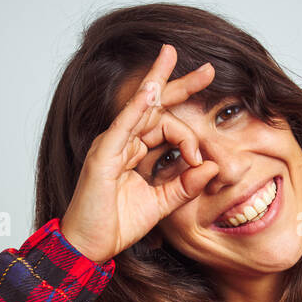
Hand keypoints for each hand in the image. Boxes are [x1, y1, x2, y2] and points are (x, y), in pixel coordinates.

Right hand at [59, 44, 218, 263]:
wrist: (89, 247)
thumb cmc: (115, 224)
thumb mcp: (160, 204)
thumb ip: (185, 186)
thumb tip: (213, 167)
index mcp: (135, 151)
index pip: (166, 125)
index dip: (190, 138)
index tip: (202, 161)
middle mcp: (122, 142)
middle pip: (153, 105)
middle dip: (179, 84)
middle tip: (207, 69)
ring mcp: (110, 146)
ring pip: (139, 108)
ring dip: (156, 81)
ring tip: (170, 55)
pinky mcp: (102, 156)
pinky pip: (121, 127)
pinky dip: (135, 108)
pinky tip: (149, 90)